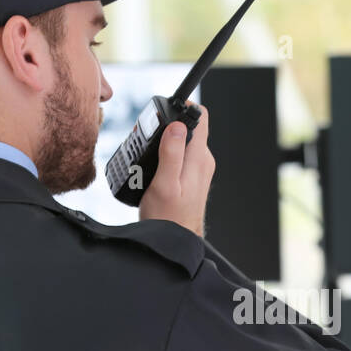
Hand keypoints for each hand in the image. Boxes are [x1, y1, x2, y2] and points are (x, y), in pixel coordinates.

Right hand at [139, 101, 213, 237]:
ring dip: (165, 143)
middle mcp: (203, 161)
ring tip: (149, 160)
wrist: (175, 240)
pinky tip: (154, 168)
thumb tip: (177, 126)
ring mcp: (199, 168)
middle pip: (190, 127)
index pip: (201, 117)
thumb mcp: (164, 184)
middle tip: (147, 141)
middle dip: (168, 127)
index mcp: (199, 159)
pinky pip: (181, 155)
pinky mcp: (192, 176)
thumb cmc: (168, 218)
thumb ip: (171, 154)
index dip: (182, 109)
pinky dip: (167, 155)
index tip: (164, 114)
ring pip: (183, 141)